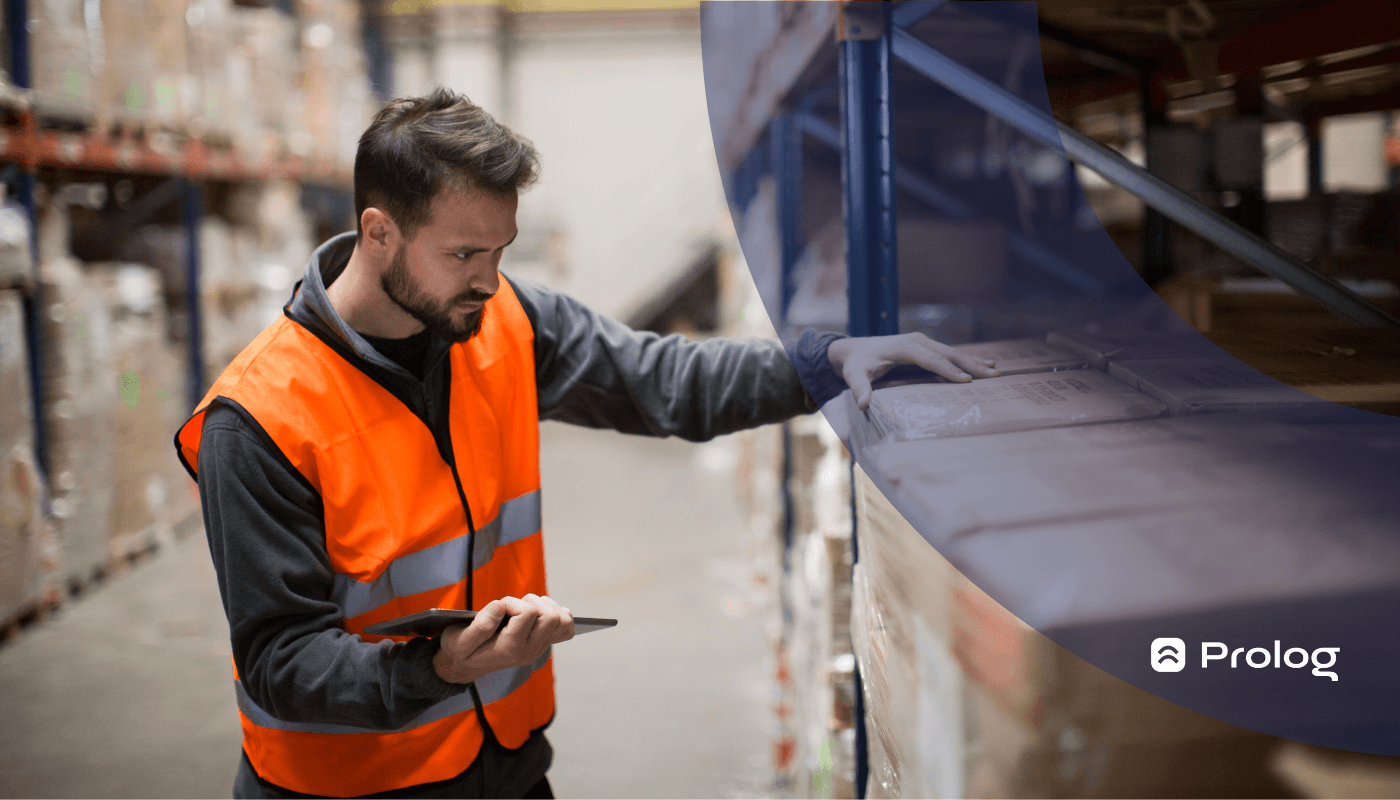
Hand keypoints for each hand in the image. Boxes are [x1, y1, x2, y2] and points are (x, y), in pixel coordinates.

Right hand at [432, 595, 573, 684]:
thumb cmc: (461, 650)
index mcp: (510, 648)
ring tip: (526, 607)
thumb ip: (479, 625)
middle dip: (533, 602)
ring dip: (545, 606)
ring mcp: (538, 648)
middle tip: (515, 605)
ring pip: (562, 621)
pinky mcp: (542, 644)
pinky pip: (565, 627)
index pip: (528, 613)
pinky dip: (557, 614)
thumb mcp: (458, 640)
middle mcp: (529, 650)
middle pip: (552, 617)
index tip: (497, 607)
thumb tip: (500, 606)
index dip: (512, 602)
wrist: (465, 666)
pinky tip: (539, 613)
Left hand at [828, 333, 998, 410]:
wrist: (852, 350)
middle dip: (971, 365)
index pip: (932, 359)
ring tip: (996, 370)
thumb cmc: (855, 364)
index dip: (949, 370)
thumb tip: (862, 403)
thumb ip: (859, 388)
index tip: (967, 381)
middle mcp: (917, 341)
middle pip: (949, 354)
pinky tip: (984, 363)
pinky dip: (966, 360)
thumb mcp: (854, 375)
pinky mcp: (925, 347)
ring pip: (952, 353)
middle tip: (993, 376)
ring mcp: (923, 342)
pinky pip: (948, 354)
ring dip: (974, 362)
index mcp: (905, 346)